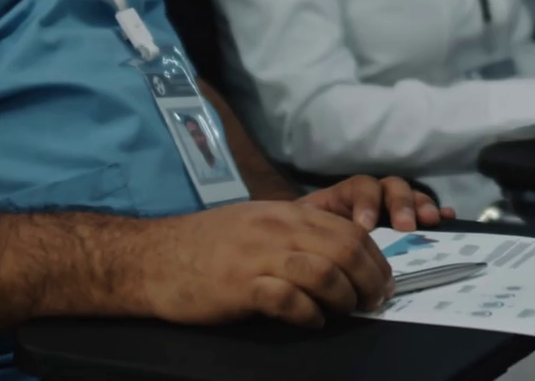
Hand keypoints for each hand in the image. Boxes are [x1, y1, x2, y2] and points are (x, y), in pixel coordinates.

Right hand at [138, 202, 391, 327]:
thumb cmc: (206, 244)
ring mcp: (259, 257)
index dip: (375, 259)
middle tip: (373, 302)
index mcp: (286, 213)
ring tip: (343, 312)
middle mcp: (278, 230)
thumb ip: (296, 234)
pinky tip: (310, 321)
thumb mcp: (257, 224)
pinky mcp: (240, 287)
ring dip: (344, 299)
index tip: (382, 281)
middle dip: (369, 281)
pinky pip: (290, 301)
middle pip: (345, 251)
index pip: (349, 230)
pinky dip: (309, 315)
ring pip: (325, 273)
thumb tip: (340, 257)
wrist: (153, 258)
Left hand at [299, 175, 454, 231]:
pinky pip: (425, 212)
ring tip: (431, 221)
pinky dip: (437, 213)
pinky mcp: (405, 225)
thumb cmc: (303, 242)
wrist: (300, 246)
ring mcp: (389, 210)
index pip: (361, 186)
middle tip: (406, 226)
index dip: (367, 202)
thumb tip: (325, 258)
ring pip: (410, 196)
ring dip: (421, 206)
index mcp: (343, 198)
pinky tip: (448, 218)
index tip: (365, 227)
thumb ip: (313, 238)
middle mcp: (370, 199)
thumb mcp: (304, 235)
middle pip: (390, 187)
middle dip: (400, 204)